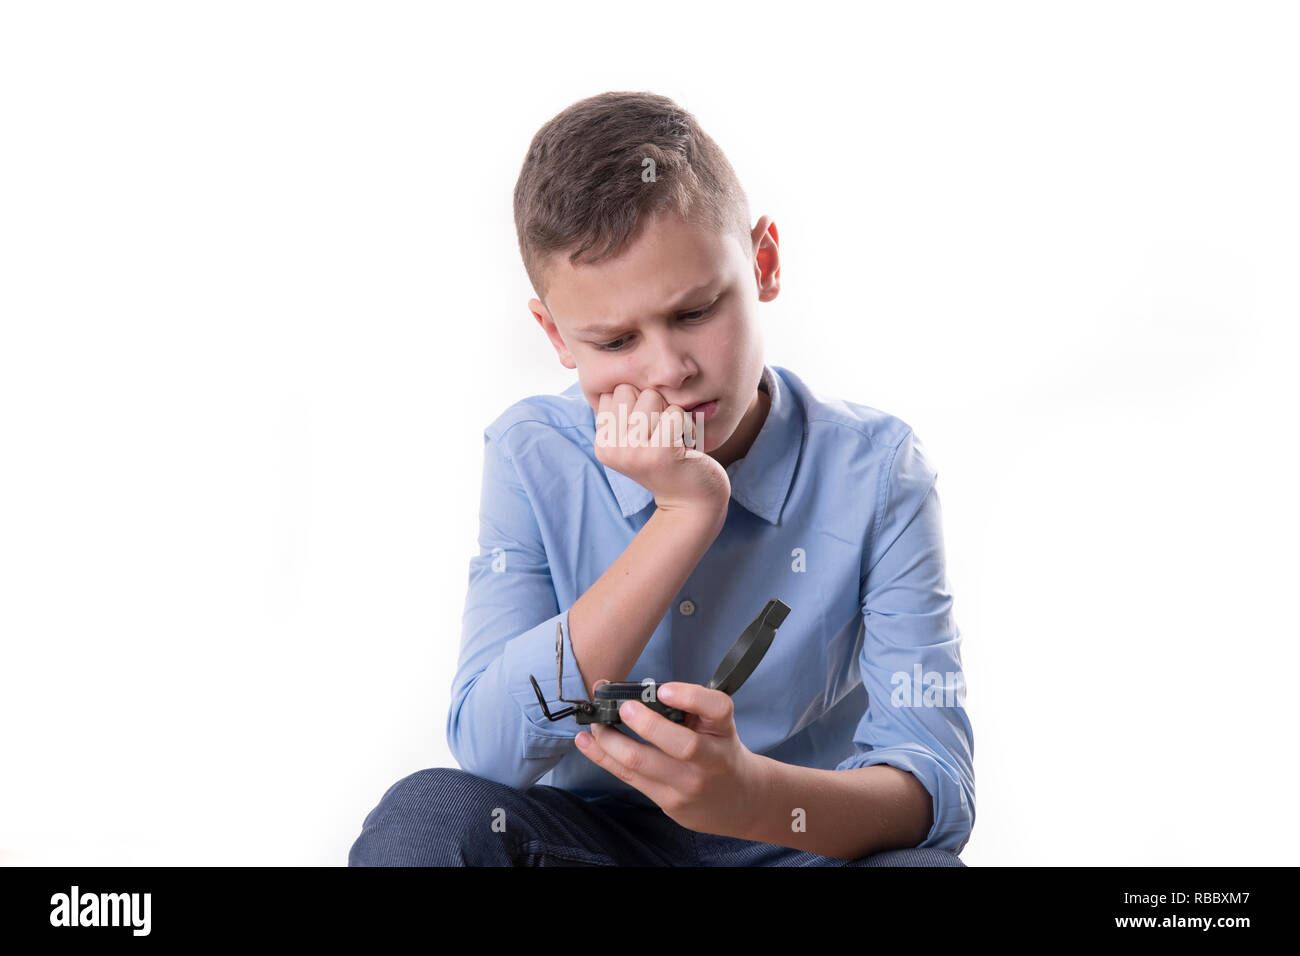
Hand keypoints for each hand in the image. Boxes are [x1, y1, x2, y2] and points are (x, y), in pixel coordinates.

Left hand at [573, 680, 768, 837]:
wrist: (740, 800)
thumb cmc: (719, 750)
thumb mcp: (716, 724)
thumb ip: (687, 707)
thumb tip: (633, 690)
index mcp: (723, 729)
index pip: (717, 708)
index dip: (690, 697)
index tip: (663, 689)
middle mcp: (712, 759)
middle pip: (682, 745)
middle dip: (646, 725)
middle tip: (623, 708)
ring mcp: (689, 785)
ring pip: (643, 764)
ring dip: (611, 741)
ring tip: (595, 724)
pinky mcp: (669, 802)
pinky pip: (630, 777)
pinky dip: (603, 757)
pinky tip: (586, 743)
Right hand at [594, 384, 730, 513]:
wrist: (692, 502)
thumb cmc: (668, 460)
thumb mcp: (636, 438)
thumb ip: (623, 412)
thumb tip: (614, 368)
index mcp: (602, 443)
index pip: (613, 392)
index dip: (637, 403)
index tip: (647, 430)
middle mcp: (612, 449)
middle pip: (630, 390)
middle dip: (653, 404)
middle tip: (662, 434)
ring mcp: (633, 452)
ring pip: (652, 397)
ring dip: (670, 413)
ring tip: (673, 438)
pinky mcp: (659, 453)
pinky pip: (674, 412)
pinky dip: (687, 425)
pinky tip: (685, 445)